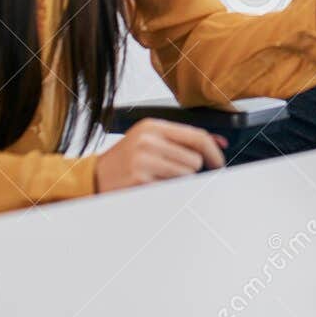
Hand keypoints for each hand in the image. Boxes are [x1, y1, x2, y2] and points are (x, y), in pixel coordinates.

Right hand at [95, 118, 226, 192]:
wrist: (95, 178)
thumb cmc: (127, 160)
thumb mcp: (151, 141)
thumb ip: (183, 141)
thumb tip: (220, 143)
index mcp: (153, 126)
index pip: (197, 136)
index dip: (213, 152)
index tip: (219, 163)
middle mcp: (148, 140)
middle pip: (195, 160)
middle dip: (189, 170)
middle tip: (171, 172)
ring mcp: (143, 160)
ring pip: (186, 175)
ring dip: (178, 181)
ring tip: (158, 177)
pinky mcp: (140, 180)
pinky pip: (171, 188)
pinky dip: (166, 190)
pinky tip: (150, 185)